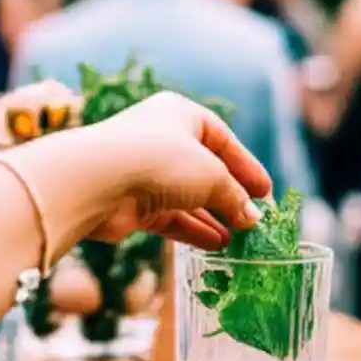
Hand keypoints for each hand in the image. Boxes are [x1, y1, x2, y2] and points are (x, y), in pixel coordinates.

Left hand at [0, 86, 270, 256]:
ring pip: (187, 197)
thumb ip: (234, 196)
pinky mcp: (132, 204)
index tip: (264, 192)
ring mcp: (144, 173)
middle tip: (253, 220)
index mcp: (180, 115)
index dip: (245, 166)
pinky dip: (193, 230)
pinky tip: (217, 245)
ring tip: (240, 239)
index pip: (221, 139)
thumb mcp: (211, 175)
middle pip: (204, 170)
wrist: (96, 181)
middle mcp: (160, 140)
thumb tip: (253, 218)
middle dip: (230, 197)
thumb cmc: (160, 161)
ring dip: (213, 218)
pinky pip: (170, 217)